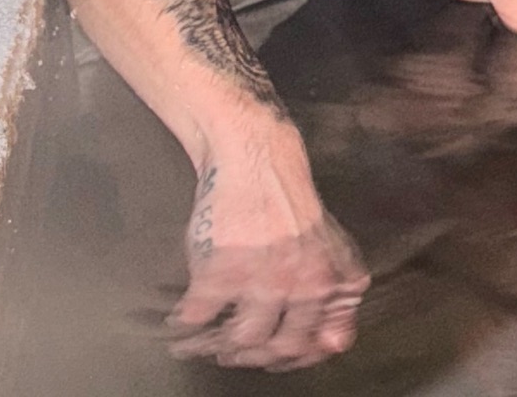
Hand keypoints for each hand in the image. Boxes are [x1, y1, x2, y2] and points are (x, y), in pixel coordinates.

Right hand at [165, 163, 371, 370]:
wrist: (255, 159)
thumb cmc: (289, 202)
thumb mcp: (329, 247)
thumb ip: (336, 293)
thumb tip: (336, 342)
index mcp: (325, 282)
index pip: (314, 345)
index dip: (292, 357)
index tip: (273, 357)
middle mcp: (296, 285)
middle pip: (275, 347)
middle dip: (254, 354)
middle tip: (237, 351)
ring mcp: (257, 280)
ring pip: (239, 339)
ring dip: (220, 346)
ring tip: (209, 339)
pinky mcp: (218, 271)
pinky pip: (196, 318)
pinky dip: (183, 327)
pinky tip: (180, 323)